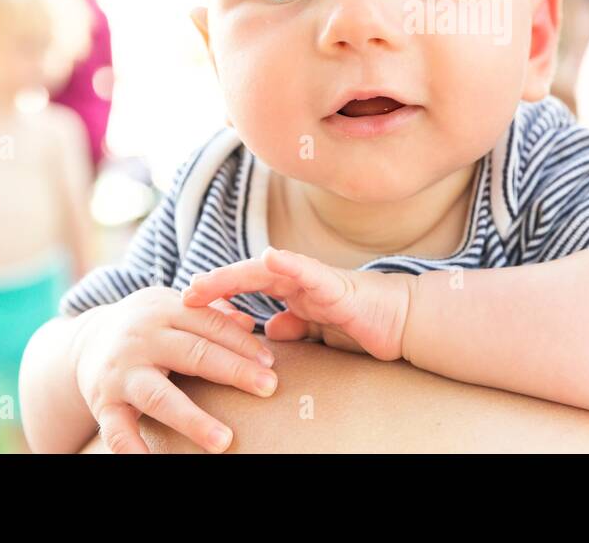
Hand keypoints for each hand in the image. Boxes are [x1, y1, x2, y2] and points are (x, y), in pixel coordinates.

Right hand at [72, 286, 276, 453]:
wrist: (87, 340)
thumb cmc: (149, 326)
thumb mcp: (175, 308)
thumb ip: (211, 314)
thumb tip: (248, 322)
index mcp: (165, 311)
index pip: (210, 324)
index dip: (242, 342)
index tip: (270, 362)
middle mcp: (142, 339)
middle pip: (193, 354)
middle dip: (233, 371)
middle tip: (268, 387)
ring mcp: (121, 373)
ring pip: (160, 396)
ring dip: (193, 419)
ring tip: (224, 441)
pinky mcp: (102, 403)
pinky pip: (117, 430)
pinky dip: (133, 449)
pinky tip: (153, 463)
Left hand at [182, 247, 414, 361]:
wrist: (403, 320)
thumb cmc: (363, 323)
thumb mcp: (319, 331)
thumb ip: (295, 326)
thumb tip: (271, 329)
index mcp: (294, 291)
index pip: (249, 288)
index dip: (220, 292)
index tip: (188, 302)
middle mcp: (300, 280)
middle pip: (250, 276)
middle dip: (217, 284)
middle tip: (185, 294)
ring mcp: (317, 280)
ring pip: (270, 271)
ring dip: (237, 274)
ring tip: (208, 281)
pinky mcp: (337, 286)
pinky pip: (310, 272)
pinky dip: (289, 264)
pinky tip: (270, 258)